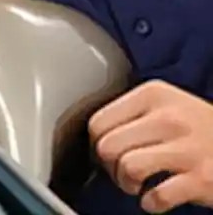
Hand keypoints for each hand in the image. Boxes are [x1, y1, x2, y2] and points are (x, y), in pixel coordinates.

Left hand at [88, 80, 212, 212]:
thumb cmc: (201, 129)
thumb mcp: (167, 105)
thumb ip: (132, 114)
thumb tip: (96, 137)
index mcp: (154, 95)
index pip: (99, 122)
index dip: (96, 144)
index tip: (107, 153)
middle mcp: (170, 118)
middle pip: (108, 146)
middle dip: (108, 167)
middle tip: (121, 173)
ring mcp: (188, 148)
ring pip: (127, 167)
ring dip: (126, 185)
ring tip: (137, 185)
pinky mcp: (201, 178)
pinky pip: (156, 196)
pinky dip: (151, 204)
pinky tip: (156, 199)